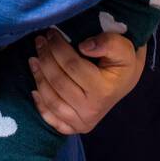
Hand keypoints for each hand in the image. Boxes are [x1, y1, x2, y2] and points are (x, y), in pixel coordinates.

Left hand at [27, 26, 147, 134]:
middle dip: (45, 58)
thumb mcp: (124, 49)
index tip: (51, 33)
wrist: (125, 83)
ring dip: (38, 77)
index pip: (72, 66)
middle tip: (40, 42)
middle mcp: (92, 109)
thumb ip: (109, 43)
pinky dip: (40, 104)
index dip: (58, 47)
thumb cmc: (123, 64)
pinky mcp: (74, 127)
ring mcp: (82, 121)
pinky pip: (51, 119)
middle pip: (59, 82)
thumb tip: (83, 46)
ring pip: (51, 100)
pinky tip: (34, 88)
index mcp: (104, 90)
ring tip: (33, 59)